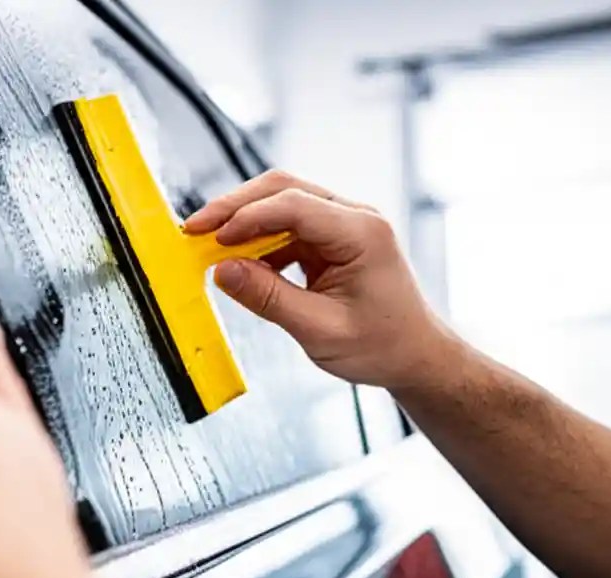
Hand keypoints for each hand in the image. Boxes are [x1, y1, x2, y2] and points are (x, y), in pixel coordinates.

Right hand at [185, 170, 451, 390]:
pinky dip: (260, 239)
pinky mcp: (334, 238)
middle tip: (195, 228)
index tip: (210, 237)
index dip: (246, 217)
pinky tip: (241, 263)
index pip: (294, 205)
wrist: (415, 355)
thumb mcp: (319, 331)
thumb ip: (269, 299)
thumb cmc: (381, 347)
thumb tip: (222, 271)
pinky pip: (289, 226)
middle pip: (284, 189)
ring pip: (283, 202)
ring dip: (245, 221)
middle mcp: (356, 218)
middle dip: (236, 206)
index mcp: (361, 233)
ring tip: (210, 245)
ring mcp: (345, 225)